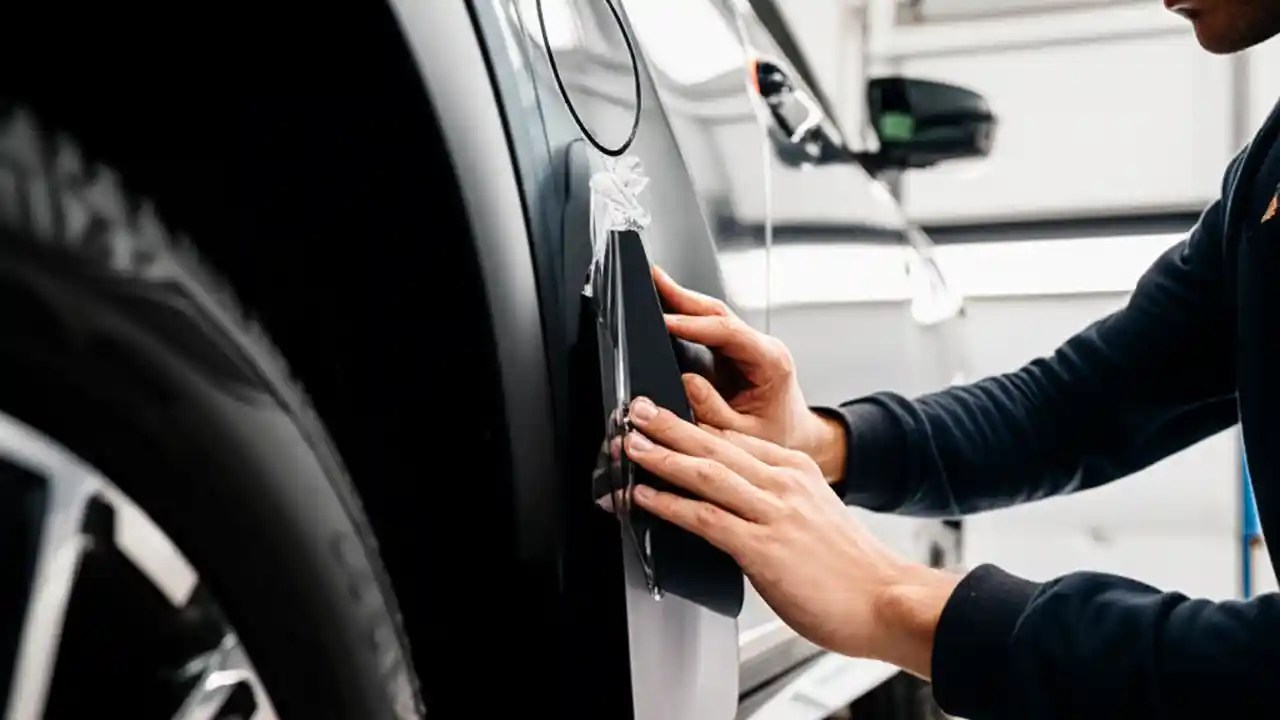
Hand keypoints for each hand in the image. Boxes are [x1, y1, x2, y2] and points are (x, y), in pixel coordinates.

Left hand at [624, 396, 959, 675]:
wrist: (889, 601)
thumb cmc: (852, 570)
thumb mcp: (816, 514)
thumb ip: (777, 499)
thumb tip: (732, 498)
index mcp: (797, 469)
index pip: (735, 437)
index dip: (693, 426)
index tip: (663, 417)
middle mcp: (784, 483)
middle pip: (715, 443)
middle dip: (669, 424)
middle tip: (636, 410)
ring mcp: (774, 513)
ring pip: (706, 472)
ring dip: (661, 456)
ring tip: (630, 444)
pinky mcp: (763, 548)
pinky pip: (706, 518)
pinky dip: (670, 504)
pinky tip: (645, 496)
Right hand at [652, 265, 847, 481]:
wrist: (796, 439)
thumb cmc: (777, 437)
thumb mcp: (745, 435)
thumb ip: (714, 411)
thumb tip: (685, 383)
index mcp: (770, 363)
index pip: (728, 332)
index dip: (693, 325)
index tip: (665, 321)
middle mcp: (762, 347)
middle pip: (718, 313)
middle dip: (682, 296)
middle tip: (653, 278)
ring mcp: (749, 346)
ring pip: (713, 314)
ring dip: (682, 300)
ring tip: (653, 283)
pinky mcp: (736, 351)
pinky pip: (709, 326)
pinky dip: (686, 314)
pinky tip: (667, 307)